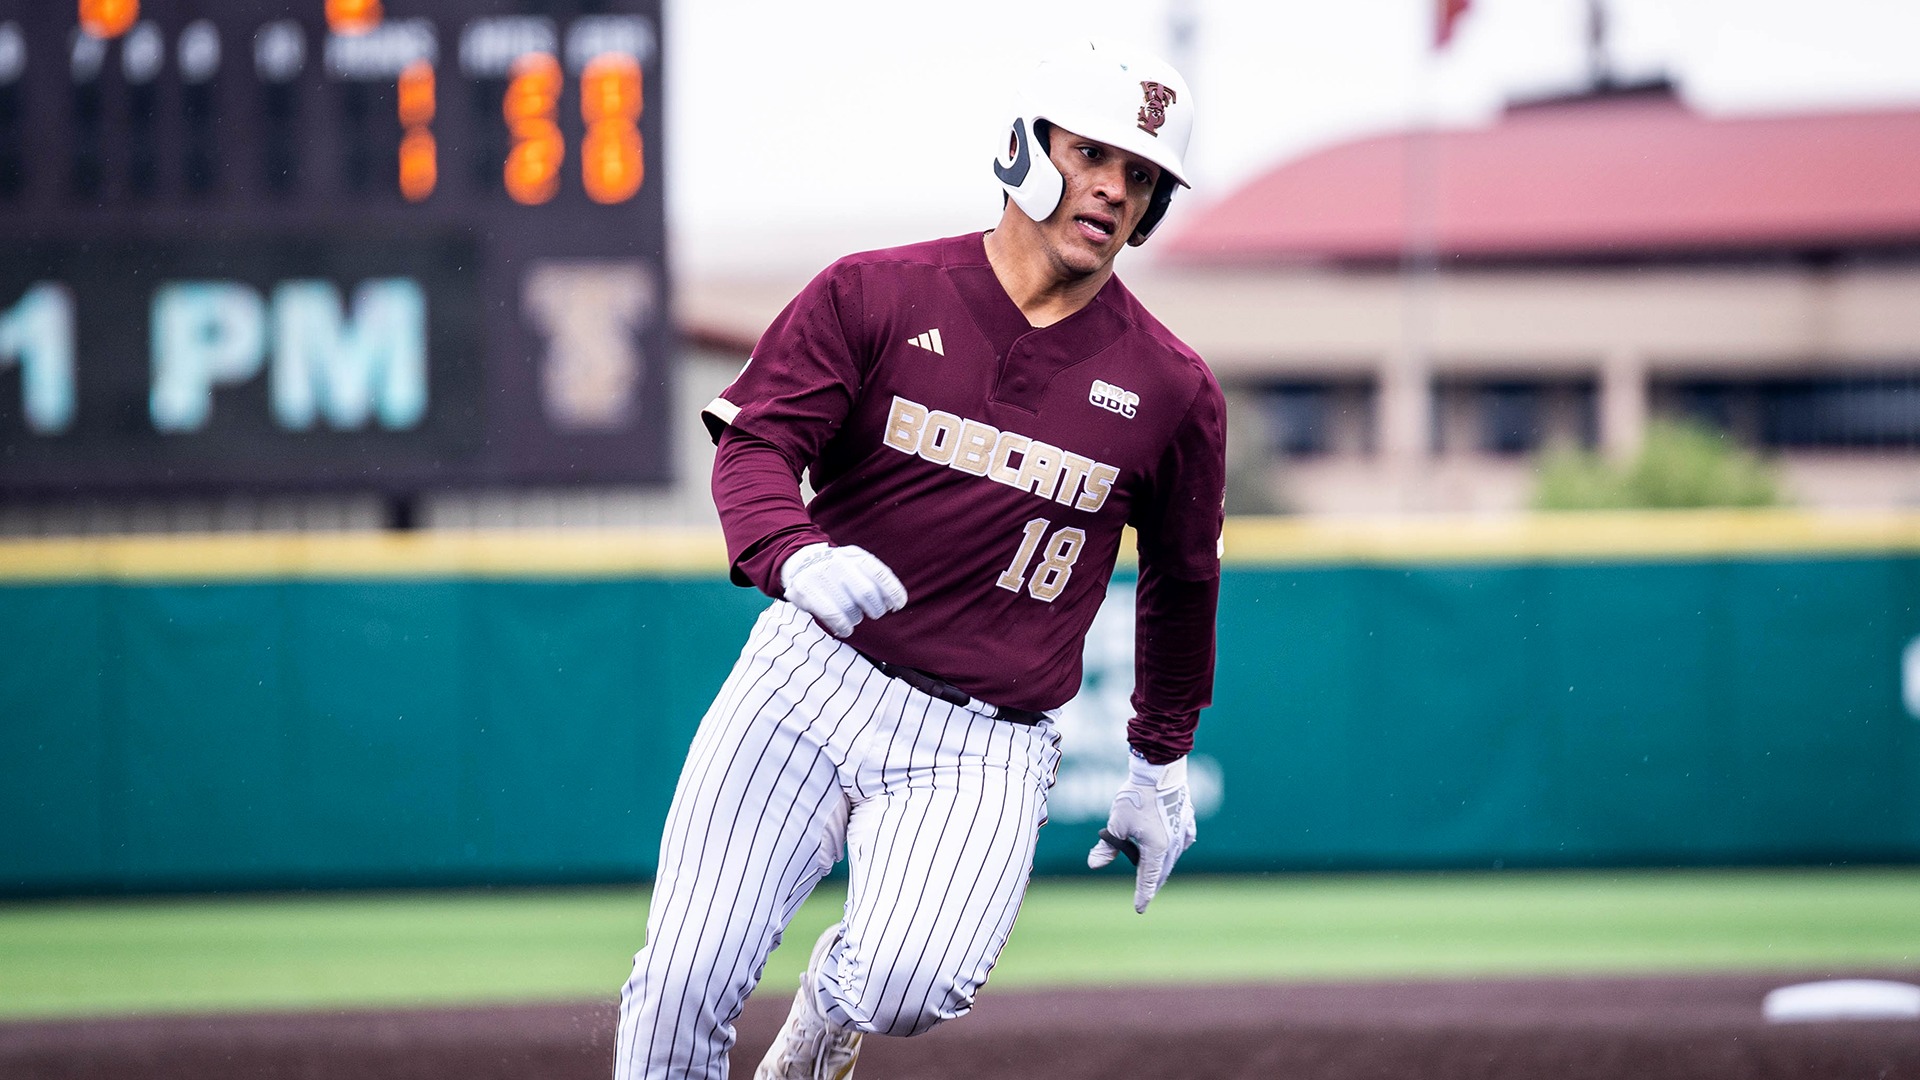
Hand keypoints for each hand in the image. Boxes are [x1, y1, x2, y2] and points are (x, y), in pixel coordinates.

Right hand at [781, 542, 908, 636]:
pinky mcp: (807, 590)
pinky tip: (846, 630)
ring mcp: (821, 575)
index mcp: (856, 556)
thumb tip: (895, 603)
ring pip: (849, 607)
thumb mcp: (858, 564)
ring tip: (854, 618)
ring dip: (856, 618)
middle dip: (876, 609)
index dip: (893, 592)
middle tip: (875, 613)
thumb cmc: (839, 569)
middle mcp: (839, 562)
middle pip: (866, 592)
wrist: (802, 560)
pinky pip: (831, 614)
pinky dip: (843, 626)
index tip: (897, 606)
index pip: (879, 573)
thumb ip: (876, 579)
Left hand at [1088, 751, 1195, 912]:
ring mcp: (1183, 833)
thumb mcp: (1116, 824)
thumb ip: (1107, 847)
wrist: (1160, 771)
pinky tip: (1172, 850)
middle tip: (1144, 895)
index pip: (1147, 880)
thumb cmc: (1136, 796)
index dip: (1143, 895)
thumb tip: (1094, 865)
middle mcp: (1173, 845)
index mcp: (1156, 849)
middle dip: (1152, 884)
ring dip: (1162, 867)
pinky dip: (1174, 850)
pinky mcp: (1187, 821)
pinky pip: (1182, 843)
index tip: (1139, 909)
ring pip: (1172, 858)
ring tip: (1153, 874)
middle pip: (1162, 872)